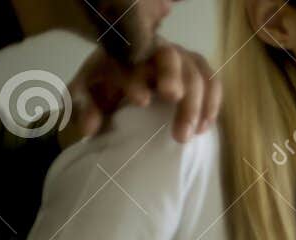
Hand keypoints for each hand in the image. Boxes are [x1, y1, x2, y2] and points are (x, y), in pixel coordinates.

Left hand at [64, 39, 220, 146]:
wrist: (125, 80)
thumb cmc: (104, 87)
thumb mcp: (86, 96)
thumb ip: (83, 108)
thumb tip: (89, 128)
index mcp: (123, 51)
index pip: (131, 58)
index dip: (136, 78)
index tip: (141, 101)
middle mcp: (155, 49)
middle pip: (170, 57)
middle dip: (173, 80)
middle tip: (173, 106)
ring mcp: (180, 58)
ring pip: (196, 72)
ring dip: (196, 104)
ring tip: (189, 134)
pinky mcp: (198, 70)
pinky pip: (212, 82)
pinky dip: (212, 104)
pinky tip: (203, 128)